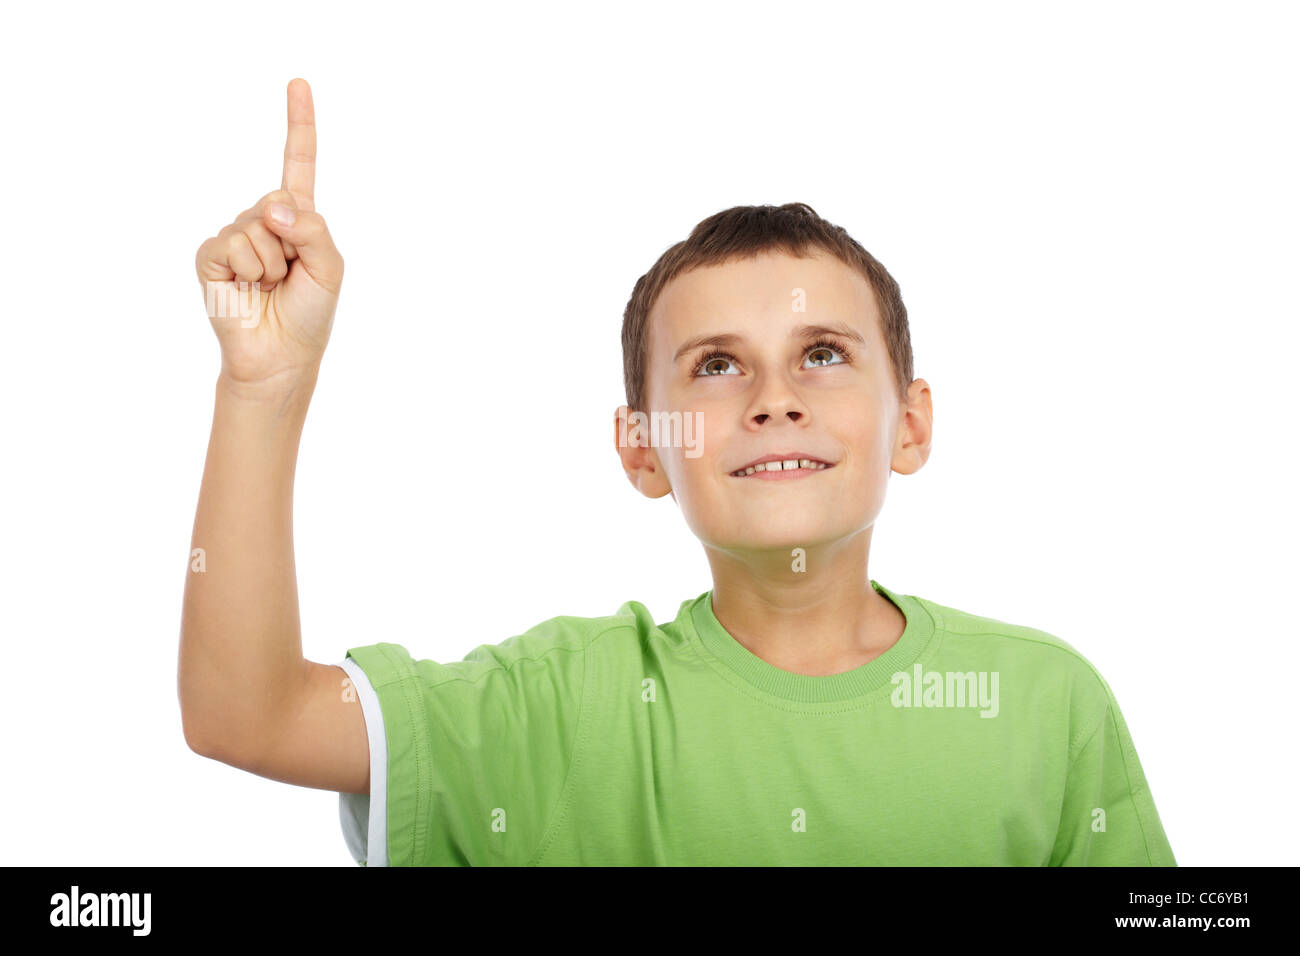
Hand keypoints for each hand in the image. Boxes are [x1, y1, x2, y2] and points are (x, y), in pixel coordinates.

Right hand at [195, 78, 343, 388]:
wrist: (280, 356)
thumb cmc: (310, 314)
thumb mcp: (330, 268)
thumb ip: (313, 229)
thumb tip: (273, 207)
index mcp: (298, 219)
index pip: (297, 163)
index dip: (299, 124)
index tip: (298, 83)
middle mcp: (264, 221)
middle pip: (277, 200)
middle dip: (292, 241)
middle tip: (289, 275)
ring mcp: (235, 236)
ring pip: (255, 226)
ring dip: (271, 263)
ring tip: (269, 287)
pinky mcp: (211, 256)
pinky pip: (230, 245)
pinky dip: (246, 270)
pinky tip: (245, 289)